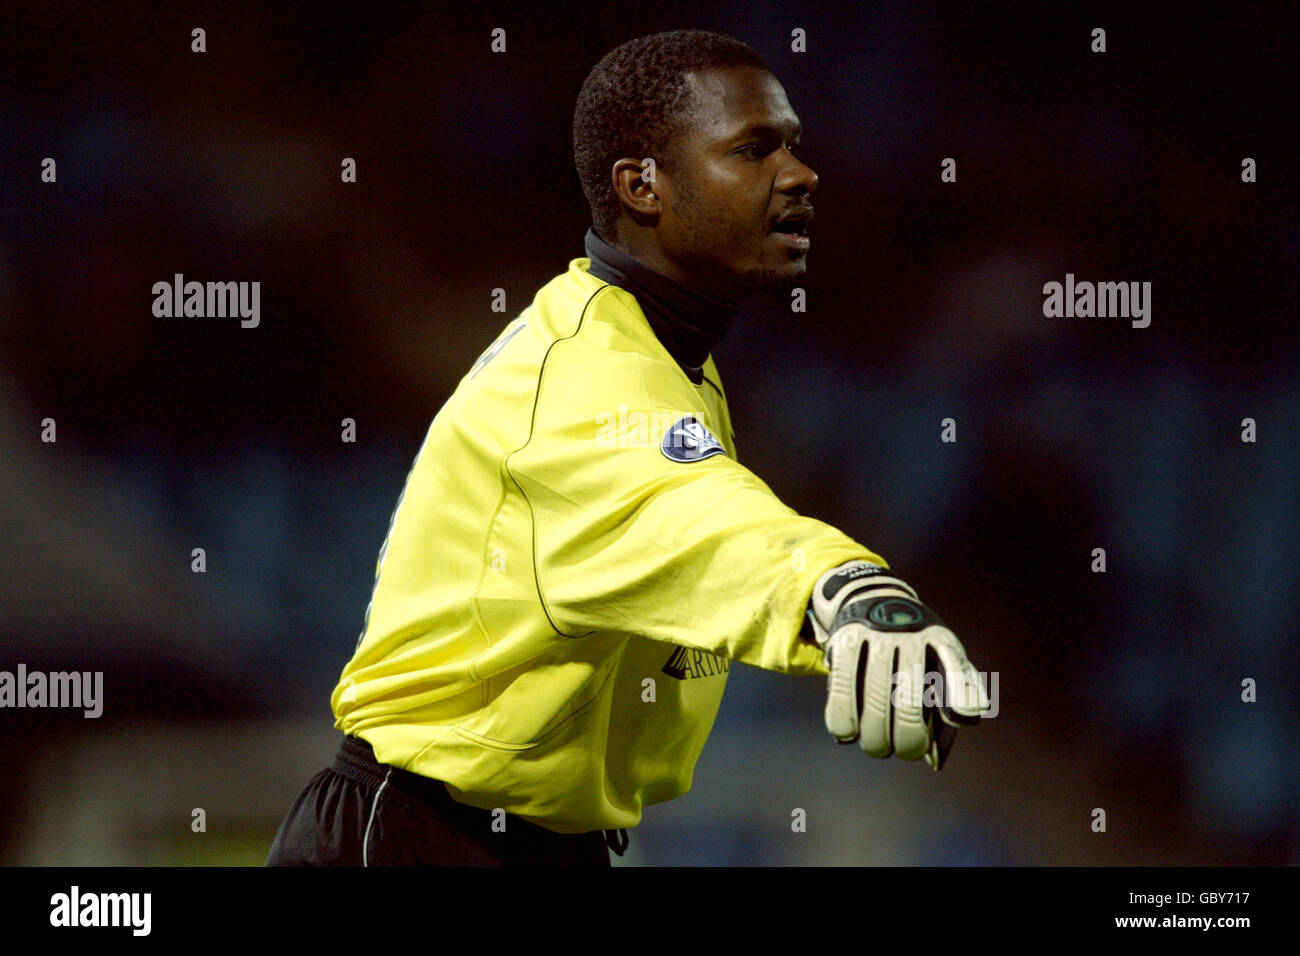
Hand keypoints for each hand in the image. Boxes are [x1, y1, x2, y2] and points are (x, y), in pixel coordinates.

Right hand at [806, 561, 988, 769]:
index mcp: (941, 640)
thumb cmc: (912, 651)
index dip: (962, 695)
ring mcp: (877, 633)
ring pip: (875, 697)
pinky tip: (846, 734)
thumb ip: (943, 711)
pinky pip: (842, 686)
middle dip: (907, 738)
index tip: (962, 719)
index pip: (956, 670)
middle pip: (910, 697)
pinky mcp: (846, 638)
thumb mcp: (937, 665)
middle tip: (903, 752)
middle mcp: (911, 633)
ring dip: (875, 735)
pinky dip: (843, 717)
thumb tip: (934, 760)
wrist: (873, 600)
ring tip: (877, 748)